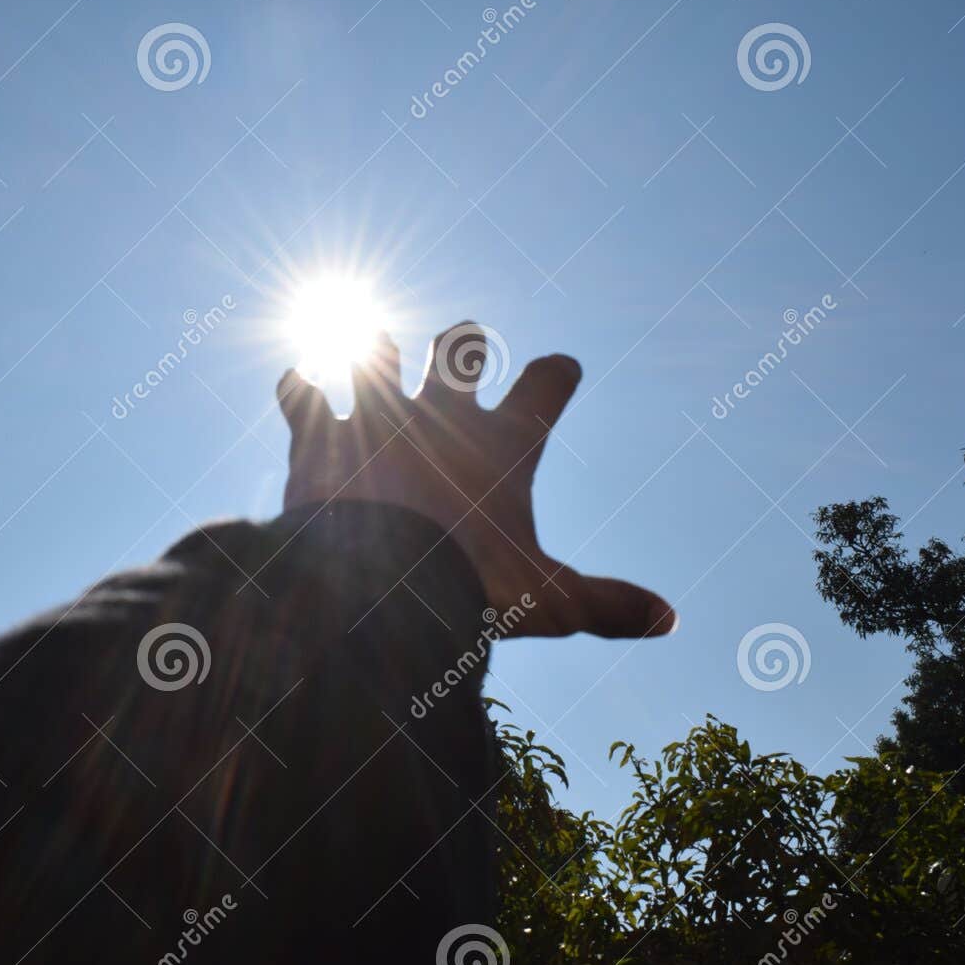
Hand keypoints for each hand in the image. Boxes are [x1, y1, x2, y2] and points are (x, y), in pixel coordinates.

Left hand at [277, 323, 676, 639]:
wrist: (375, 582)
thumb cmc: (470, 587)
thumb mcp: (551, 603)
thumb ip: (608, 606)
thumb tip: (670, 621)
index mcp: (502, 446)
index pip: (544, 388)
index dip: (555, 375)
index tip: (563, 367)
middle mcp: (439, 416)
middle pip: (457, 350)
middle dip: (461, 346)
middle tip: (461, 344)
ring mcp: (375, 417)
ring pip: (376, 354)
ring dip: (376, 352)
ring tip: (375, 347)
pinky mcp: (316, 433)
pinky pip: (299, 390)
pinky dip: (296, 387)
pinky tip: (294, 383)